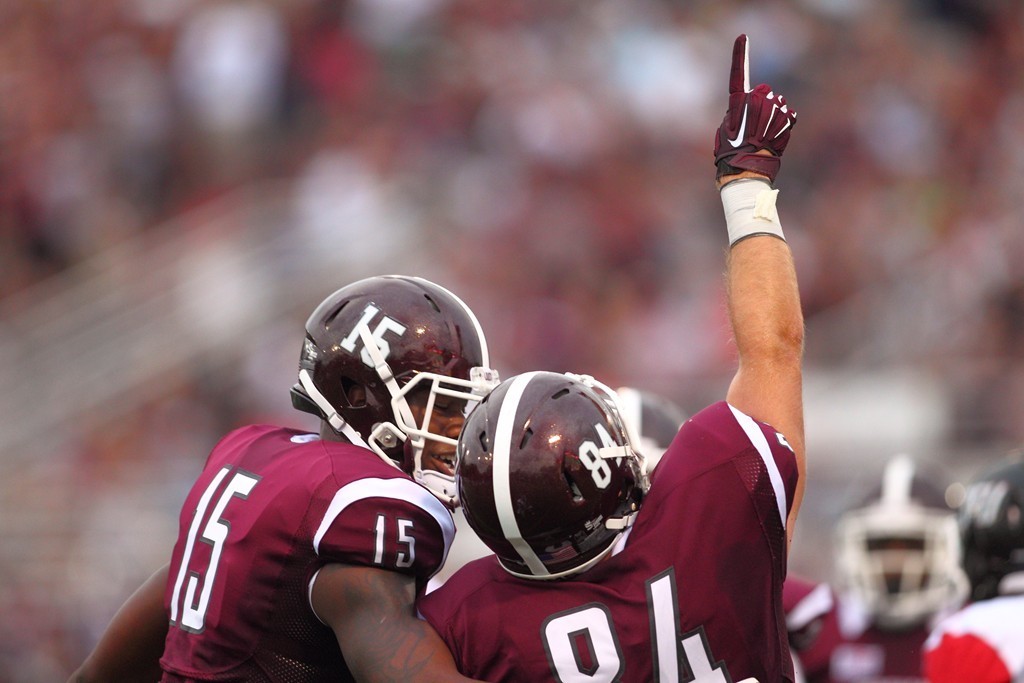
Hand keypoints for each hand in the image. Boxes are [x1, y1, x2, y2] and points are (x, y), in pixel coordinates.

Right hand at [713, 34, 796, 184]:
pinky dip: (784, 125)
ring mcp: (773, 109)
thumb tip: (750, 103)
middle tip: (753, 128)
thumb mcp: (725, 130)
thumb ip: (736, 112)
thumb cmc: (730, 153)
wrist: (746, 171)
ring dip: (773, 118)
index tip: (742, 37)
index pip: (738, 75)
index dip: (740, 56)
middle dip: (761, 106)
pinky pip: (789, 115)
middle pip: (763, 93)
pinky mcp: (788, 119)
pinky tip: (775, 138)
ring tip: (764, 136)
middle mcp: (756, 101)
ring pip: (777, 105)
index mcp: (737, 102)